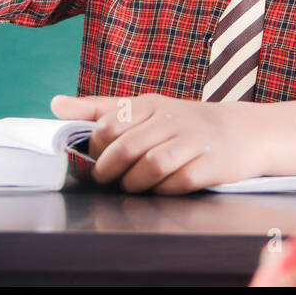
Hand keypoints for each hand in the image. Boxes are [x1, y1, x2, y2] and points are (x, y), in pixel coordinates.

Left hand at [50, 93, 266, 193]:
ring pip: (151, 167)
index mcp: (150, 104)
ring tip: (132, 186)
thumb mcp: (142, 109)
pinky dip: (164, 191)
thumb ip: (98, 109)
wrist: (241, 132)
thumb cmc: (182, 123)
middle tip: (108, 179)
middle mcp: (172, 119)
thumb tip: (55, 104)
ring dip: (135, 184)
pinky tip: (162, 189)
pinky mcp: (212, 164)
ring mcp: (194, 141)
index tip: (97, 158)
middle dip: (110, 170)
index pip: (110, 123)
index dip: (96, 147)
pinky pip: (179, 182)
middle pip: (127, 148)